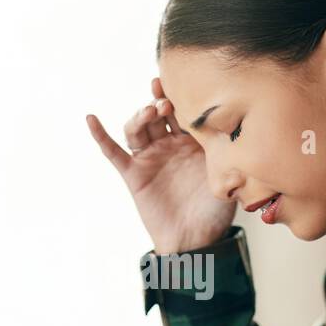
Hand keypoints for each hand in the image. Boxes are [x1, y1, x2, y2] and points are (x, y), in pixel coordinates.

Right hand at [86, 77, 234, 254]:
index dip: (182, 98)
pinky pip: (113, 152)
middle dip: (160, 102)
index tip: (185, 84)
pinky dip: (100, 135)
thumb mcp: (227, 176)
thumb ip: (226, 152)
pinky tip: (91, 119)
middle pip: (159, 115)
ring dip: (141, 116)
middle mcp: (170, 146)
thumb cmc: (215, 211)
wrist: (196, 241)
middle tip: (166, 99)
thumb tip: (235, 127)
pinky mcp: (134, 174)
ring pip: (138, 128)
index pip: (185, 113)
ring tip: (150, 112)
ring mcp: (150, 158)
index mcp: (194, 142)